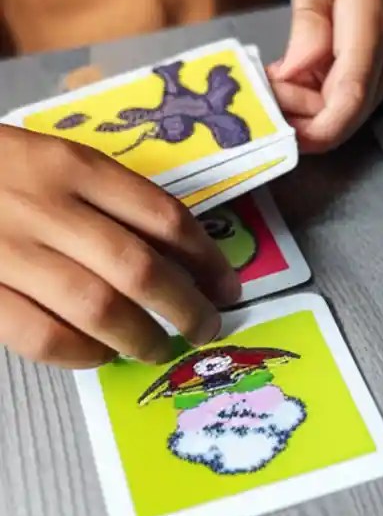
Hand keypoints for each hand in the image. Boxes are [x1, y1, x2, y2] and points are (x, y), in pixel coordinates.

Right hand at [0, 127, 239, 367]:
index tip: (228, 286)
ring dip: (142, 337)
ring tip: (160, 347)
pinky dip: (81, 353)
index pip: (165, 217)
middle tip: (207, 327)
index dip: (207, 260)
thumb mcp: (51, 160)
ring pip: (98, 308)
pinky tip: (99, 355)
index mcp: (72, 165)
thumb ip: (107, 198)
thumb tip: (181, 254)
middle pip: (141, 269)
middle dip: (187, 308)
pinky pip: (41, 334)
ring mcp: (5, 249)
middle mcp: (44, 205)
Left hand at [270, 0, 382, 152]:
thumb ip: (308, 23)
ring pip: (344, 112)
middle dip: (300, 116)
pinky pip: (343, 100)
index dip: (318, 127)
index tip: (280, 134)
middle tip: (261, 89)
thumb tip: (295, 73)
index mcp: (377, 28)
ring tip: (270, 80)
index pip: (352, 96)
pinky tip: (287, 80)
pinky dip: (310, 100)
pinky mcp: (378, 72)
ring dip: (302, 109)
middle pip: (347, 113)